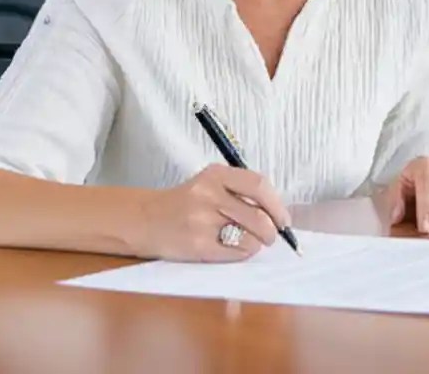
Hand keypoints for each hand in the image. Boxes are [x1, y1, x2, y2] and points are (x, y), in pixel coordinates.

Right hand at [135, 164, 290, 261]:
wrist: (144, 220)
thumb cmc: (184, 204)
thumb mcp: (209, 185)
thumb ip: (240, 193)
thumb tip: (277, 214)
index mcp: (216, 175)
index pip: (259, 185)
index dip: (277, 205)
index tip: (283, 220)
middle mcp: (209, 195)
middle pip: (259, 216)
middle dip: (272, 231)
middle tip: (271, 237)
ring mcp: (202, 221)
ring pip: (251, 237)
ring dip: (257, 244)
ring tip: (247, 242)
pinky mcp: (198, 245)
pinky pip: (236, 253)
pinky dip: (241, 254)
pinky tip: (230, 249)